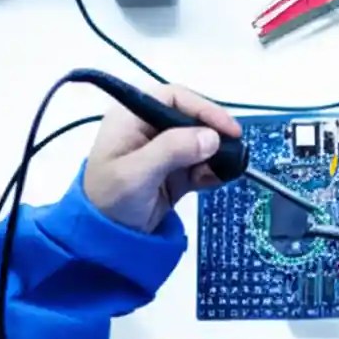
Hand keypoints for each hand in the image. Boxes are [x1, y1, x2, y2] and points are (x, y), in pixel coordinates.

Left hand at [83, 84, 240, 232]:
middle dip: (213, 133)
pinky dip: (212, 170)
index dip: (203, 108)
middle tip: (233, 150)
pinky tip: (216, 180)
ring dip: (216, 154)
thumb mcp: (136, 173)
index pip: (173, 98)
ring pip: (200, 141)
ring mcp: (163, 151)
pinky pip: (201, 163)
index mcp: (131, 117)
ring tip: (223, 170)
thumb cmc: (110, 200)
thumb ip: (172, 150)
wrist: (104, 240)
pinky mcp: (175, 172)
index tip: (227, 128)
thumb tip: (212, 137)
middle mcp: (149, 128)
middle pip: (191, 118)